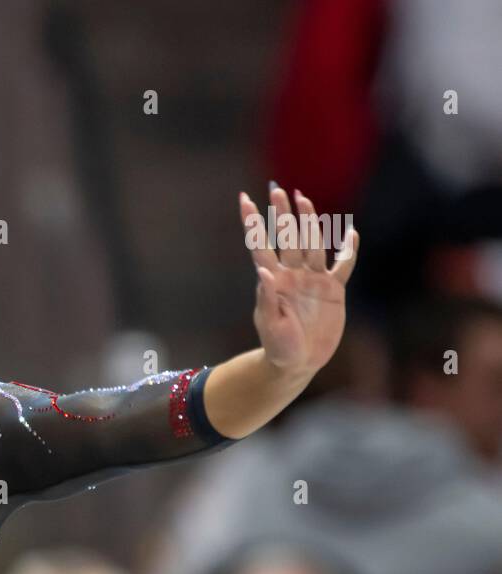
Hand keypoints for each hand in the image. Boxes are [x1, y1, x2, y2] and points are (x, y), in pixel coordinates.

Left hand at [239, 188, 357, 377]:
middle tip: (277, 189)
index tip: (244, 200)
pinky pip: (343, 266)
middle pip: (288, 237)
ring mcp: (313, 280)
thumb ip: (268, 298)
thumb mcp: (271, 325)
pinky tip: (351, 233)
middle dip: (283, 214)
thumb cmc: (278, 346)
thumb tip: (263, 270)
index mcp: (272, 280)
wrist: (298, 362)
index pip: (260, 245)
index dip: (253, 223)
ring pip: (312, 244)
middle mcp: (292, 274)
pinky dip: (348, 251)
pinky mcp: (333, 290)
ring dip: (310, 222)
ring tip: (304, 198)